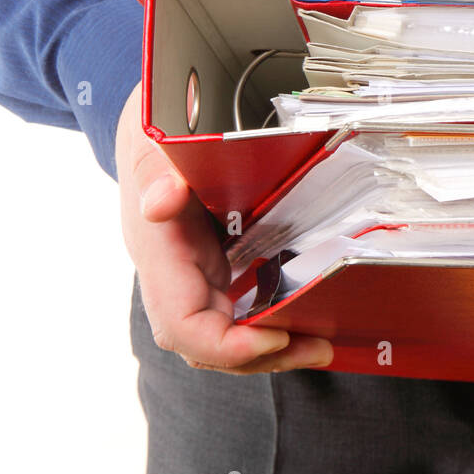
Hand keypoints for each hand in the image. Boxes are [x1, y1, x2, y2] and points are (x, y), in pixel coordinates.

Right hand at [116, 84, 332, 372]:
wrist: (152, 118)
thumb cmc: (154, 130)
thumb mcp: (154, 140)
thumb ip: (155, 173)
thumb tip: (160, 202)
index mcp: (158, 252)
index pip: (182, 324)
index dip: (226, 344)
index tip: (273, 334)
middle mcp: (174, 272)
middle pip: (208, 341)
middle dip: (261, 354)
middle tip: (318, 348)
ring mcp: (195, 271)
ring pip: (225, 330)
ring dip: (271, 344)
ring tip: (320, 344)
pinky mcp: (217, 262)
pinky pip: (239, 305)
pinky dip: (271, 317)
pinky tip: (309, 315)